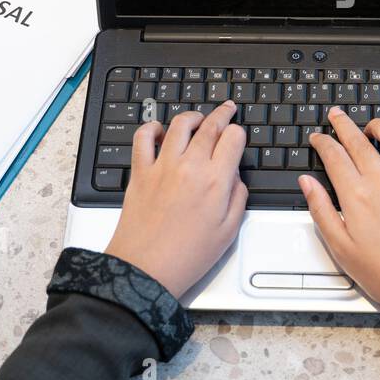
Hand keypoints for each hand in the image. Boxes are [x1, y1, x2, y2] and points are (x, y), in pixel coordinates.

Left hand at [105, 102, 247, 298]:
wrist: (146, 270)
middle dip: (222, 114)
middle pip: (210, 125)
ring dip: (192, 116)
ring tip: (197, 118)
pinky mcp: (140, 172)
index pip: (233, 138)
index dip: (239, 133)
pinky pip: (142, 138)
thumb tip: (235, 178)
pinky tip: (158, 130)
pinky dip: (151, 128)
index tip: (238, 136)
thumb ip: (238, 198)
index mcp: (216, 181)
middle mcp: (190, 166)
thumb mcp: (228, 231)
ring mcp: (162, 166)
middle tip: (227, 109)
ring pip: (179, 124)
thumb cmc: (187, 256)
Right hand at [299, 107, 379, 320]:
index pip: (334, 156)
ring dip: (379, 126)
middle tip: (336, 115)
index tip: (317, 138)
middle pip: (358, 141)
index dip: (322, 143)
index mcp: (356, 195)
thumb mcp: (340, 248)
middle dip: (343, 125)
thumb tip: (307, 183)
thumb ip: (321, 210)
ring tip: (371, 125)